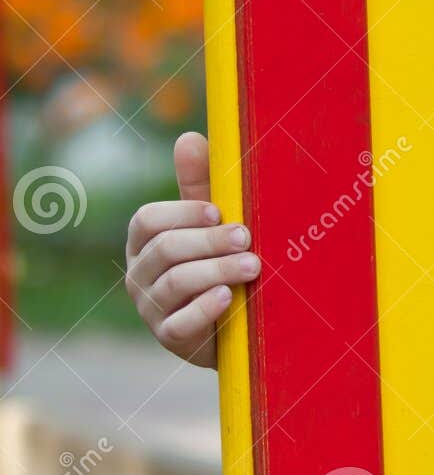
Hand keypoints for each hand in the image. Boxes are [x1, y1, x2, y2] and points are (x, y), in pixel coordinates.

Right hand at [123, 132, 256, 368]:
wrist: (234, 323)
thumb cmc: (219, 260)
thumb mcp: (211, 224)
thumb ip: (200, 186)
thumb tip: (189, 137)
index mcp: (146, 241)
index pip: (147, 220)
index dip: (182, 213)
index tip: (219, 212)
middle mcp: (140, 273)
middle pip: (165, 250)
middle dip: (208, 241)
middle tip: (246, 237)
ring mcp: (151, 307)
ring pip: (174, 283)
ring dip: (216, 270)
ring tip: (252, 265)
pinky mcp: (169, 337)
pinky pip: (179, 324)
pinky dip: (204, 309)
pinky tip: (227, 297)